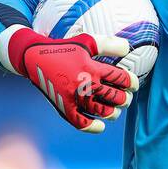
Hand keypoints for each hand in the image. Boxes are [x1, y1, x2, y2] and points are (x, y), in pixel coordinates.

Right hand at [6, 28, 138, 132]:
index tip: (133, 84)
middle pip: (116, 97)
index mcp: (92, 68)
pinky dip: (94, 127)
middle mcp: (85, 84)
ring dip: (113, 113)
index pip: (121, 78)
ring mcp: (75, 98)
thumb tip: (128, 48)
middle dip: (125, 98)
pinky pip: (82, 123)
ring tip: (115, 110)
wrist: (34, 58)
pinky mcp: (64, 108)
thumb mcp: (86, 41)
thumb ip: (109, 44)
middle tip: (125, 97)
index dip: (132, 82)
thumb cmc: (64, 48)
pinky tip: (101, 126)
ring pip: (103, 112)